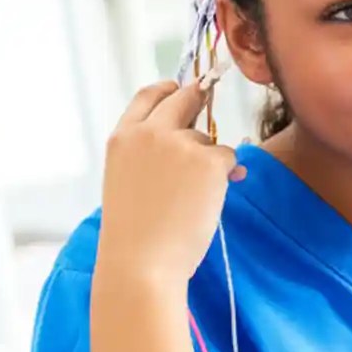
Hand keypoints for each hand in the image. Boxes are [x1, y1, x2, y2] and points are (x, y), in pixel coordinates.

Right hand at [96, 71, 243, 285]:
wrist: (142, 264)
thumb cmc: (134, 232)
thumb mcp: (127, 178)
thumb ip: (149, 152)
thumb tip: (193, 136)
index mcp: (123, 138)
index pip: (148, 95)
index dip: (168, 89)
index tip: (180, 87)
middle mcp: (150, 133)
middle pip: (185, 97)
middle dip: (200, 99)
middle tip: (210, 102)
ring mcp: (181, 144)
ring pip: (208, 139)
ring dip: (209, 160)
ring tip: (192, 197)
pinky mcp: (209, 161)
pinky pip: (228, 157)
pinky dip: (227, 174)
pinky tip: (212, 198)